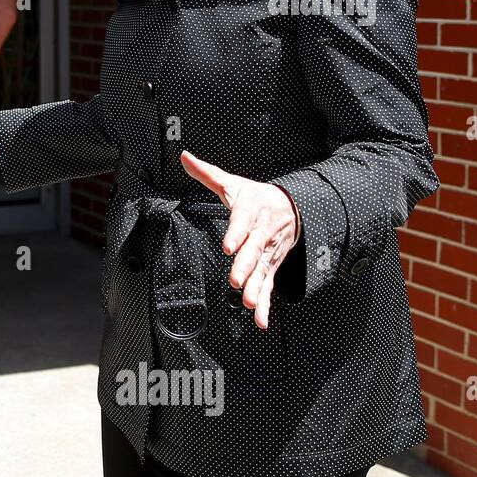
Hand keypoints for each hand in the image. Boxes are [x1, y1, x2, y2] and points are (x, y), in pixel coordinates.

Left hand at [180, 149, 297, 329]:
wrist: (293, 207)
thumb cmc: (256, 196)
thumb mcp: (233, 182)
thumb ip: (207, 173)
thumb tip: (184, 157)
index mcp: (251, 211)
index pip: (243, 222)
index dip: (236, 233)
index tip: (229, 246)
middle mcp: (262, 234)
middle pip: (254, 250)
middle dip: (246, 266)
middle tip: (235, 280)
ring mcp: (268, 253)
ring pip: (263, 271)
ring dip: (256, 289)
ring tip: (248, 303)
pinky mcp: (271, 266)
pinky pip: (269, 286)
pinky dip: (265, 304)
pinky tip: (259, 320)